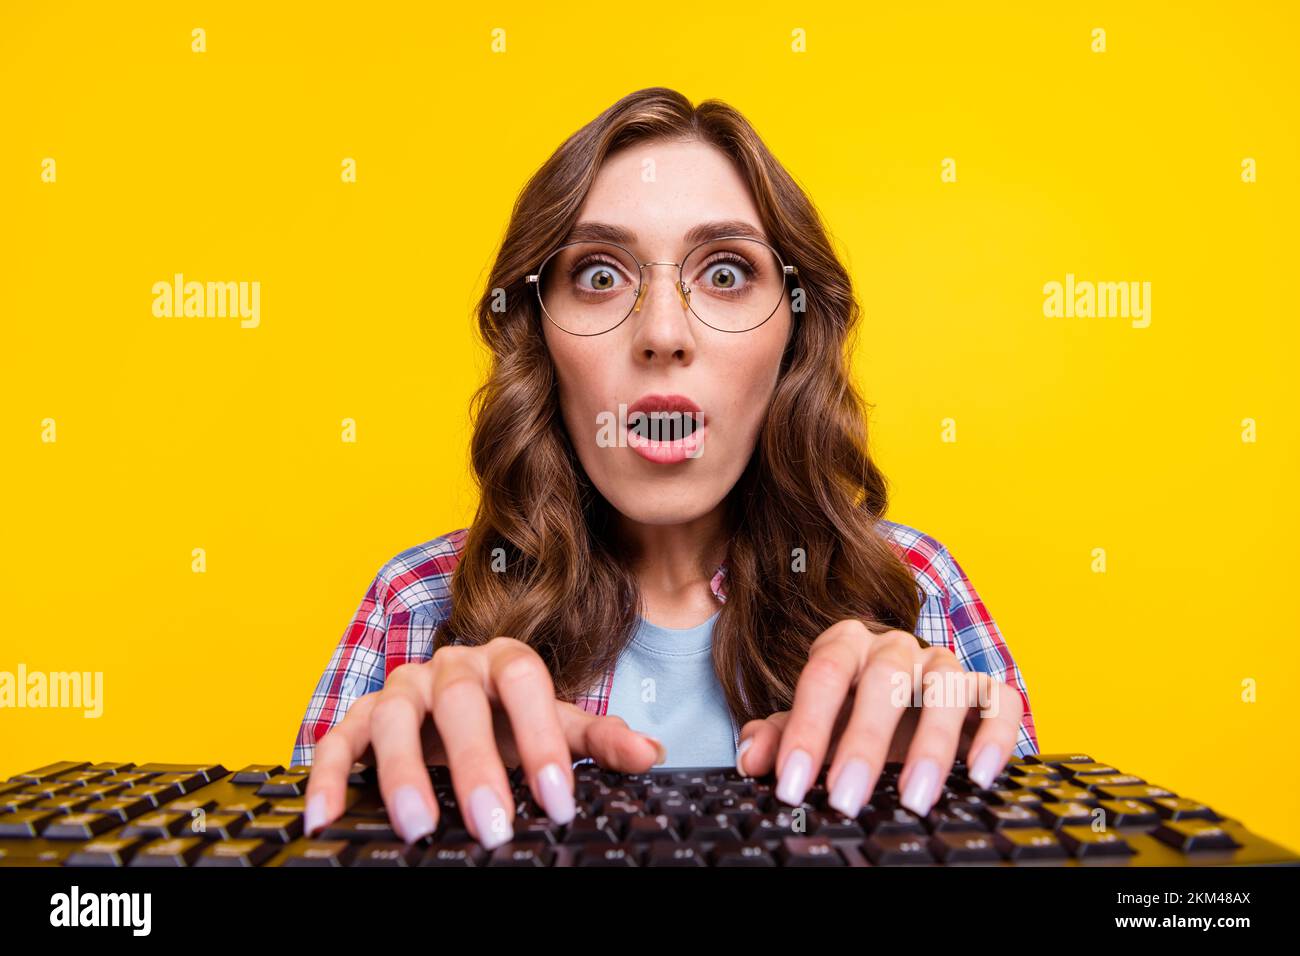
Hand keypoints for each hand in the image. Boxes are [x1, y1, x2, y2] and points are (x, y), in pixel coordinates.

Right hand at [303, 637, 666, 848]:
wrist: (451, 707)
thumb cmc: (508, 720)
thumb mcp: (555, 724)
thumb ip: (598, 739)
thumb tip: (649, 754)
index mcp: (504, 661)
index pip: (525, 682)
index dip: (542, 738)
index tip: (558, 801)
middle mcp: (450, 667)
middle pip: (459, 702)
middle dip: (477, 767)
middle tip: (494, 826)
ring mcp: (401, 690)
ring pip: (394, 718)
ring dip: (403, 773)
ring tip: (419, 828)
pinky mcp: (358, 717)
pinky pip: (336, 739)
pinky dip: (327, 776)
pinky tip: (326, 817)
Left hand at [734, 619, 1023, 818]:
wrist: (901, 705)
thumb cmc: (847, 715)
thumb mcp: (812, 724)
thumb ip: (778, 735)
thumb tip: (752, 759)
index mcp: (846, 644)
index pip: (823, 675)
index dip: (805, 730)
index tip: (790, 783)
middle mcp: (896, 646)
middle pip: (883, 680)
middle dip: (862, 744)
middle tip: (844, 799)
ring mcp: (944, 665)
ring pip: (945, 690)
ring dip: (931, 746)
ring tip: (914, 800)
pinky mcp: (986, 688)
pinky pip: (1000, 702)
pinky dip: (994, 736)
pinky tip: (976, 775)